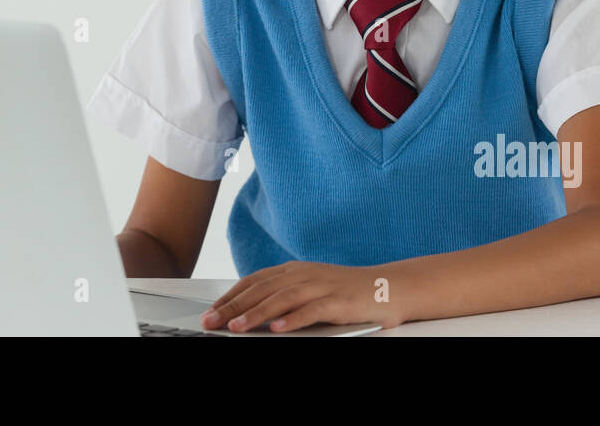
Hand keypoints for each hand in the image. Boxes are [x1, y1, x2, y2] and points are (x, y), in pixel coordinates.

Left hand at [199, 261, 402, 332]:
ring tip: (237, 328)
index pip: (254, 281)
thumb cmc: (346, 293)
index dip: (231, 296)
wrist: (388, 287)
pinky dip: (293, 319)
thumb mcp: (309, 290)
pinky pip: (312, 310)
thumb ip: (283, 298)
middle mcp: (304, 274)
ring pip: (283, 298)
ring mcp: (322, 286)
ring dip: (257, 313)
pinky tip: (277, 329)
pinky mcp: (339, 301)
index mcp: (294, 270)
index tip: (211, 312)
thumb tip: (248, 314)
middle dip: (234, 306)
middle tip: (212, 322)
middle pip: (262, 289)